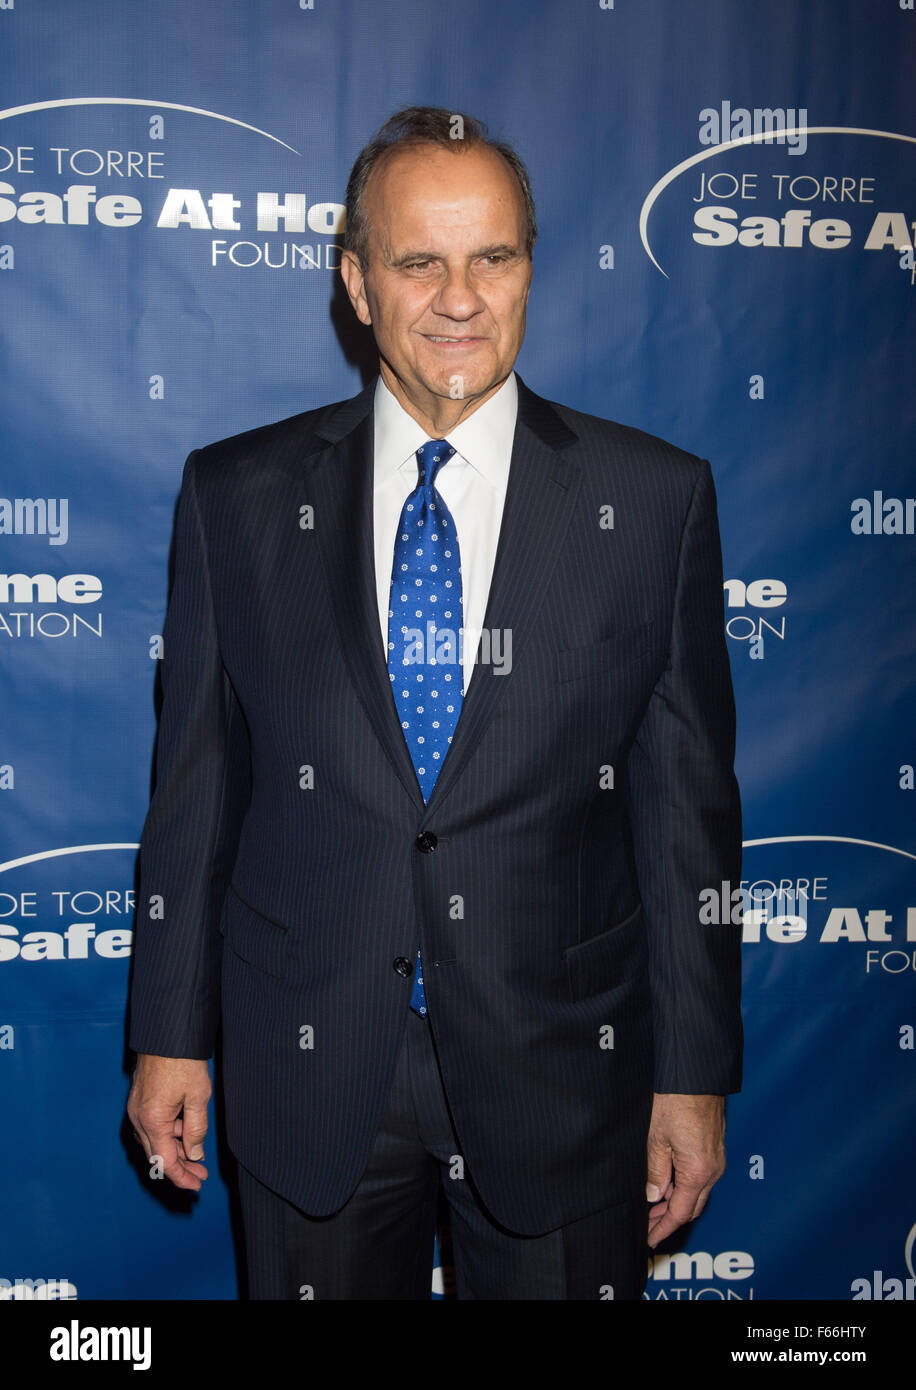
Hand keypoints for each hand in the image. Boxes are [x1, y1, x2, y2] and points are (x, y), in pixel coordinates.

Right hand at [127, 1054, 211, 1190]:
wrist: (166, 1032)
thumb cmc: (183, 1060)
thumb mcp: (197, 1096)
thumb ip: (195, 1129)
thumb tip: (194, 1154)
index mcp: (152, 1120)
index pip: (165, 1161)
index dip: (182, 1177)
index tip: (197, 1186)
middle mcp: (138, 1118)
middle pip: (157, 1155)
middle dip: (180, 1167)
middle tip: (201, 1175)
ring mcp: (136, 1109)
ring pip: (154, 1141)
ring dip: (174, 1151)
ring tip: (197, 1156)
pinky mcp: (139, 1101)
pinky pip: (151, 1127)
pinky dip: (168, 1136)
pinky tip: (184, 1134)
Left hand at [645, 1092, 724, 1246]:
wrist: (696, 1073)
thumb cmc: (676, 1100)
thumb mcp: (656, 1138)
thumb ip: (656, 1171)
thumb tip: (654, 1195)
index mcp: (698, 1171)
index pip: (680, 1212)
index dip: (663, 1228)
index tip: (650, 1239)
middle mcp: (713, 1169)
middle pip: (692, 1206)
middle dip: (669, 1218)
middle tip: (648, 1225)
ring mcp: (717, 1158)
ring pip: (697, 1191)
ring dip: (676, 1201)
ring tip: (653, 1205)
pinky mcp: (715, 1147)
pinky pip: (701, 1176)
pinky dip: (684, 1185)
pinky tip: (667, 1182)